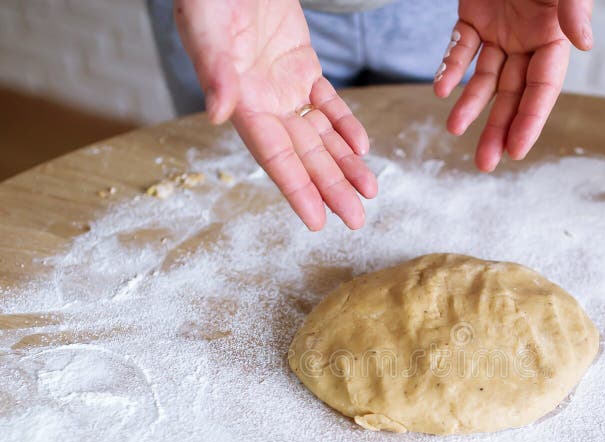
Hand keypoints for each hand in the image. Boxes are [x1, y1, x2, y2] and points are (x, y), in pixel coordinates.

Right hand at [175, 0, 377, 230]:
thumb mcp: (206, 28)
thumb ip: (214, 71)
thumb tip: (217, 115)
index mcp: (240, 102)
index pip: (274, 157)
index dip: (297, 190)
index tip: (319, 221)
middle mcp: (263, 101)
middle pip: (304, 155)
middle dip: (331, 187)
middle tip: (357, 219)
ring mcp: (283, 85)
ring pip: (320, 134)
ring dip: (344, 163)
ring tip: (370, 191)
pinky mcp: (301, 64)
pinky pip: (327, 101)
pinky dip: (344, 123)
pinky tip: (362, 147)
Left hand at [433, 0, 593, 171]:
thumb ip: (573, 7)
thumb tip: (585, 45)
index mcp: (554, 36)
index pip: (543, 88)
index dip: (531, 119)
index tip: (517, 151)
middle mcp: (528, 39)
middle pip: (513, 93)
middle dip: (499, 128)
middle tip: (486, 164)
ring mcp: (500, 30)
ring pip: (485, 78)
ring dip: (471, 105)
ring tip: (454, 130)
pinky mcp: (473, 17)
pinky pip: (460, 49)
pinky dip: (449, 67)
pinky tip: (439, 89)